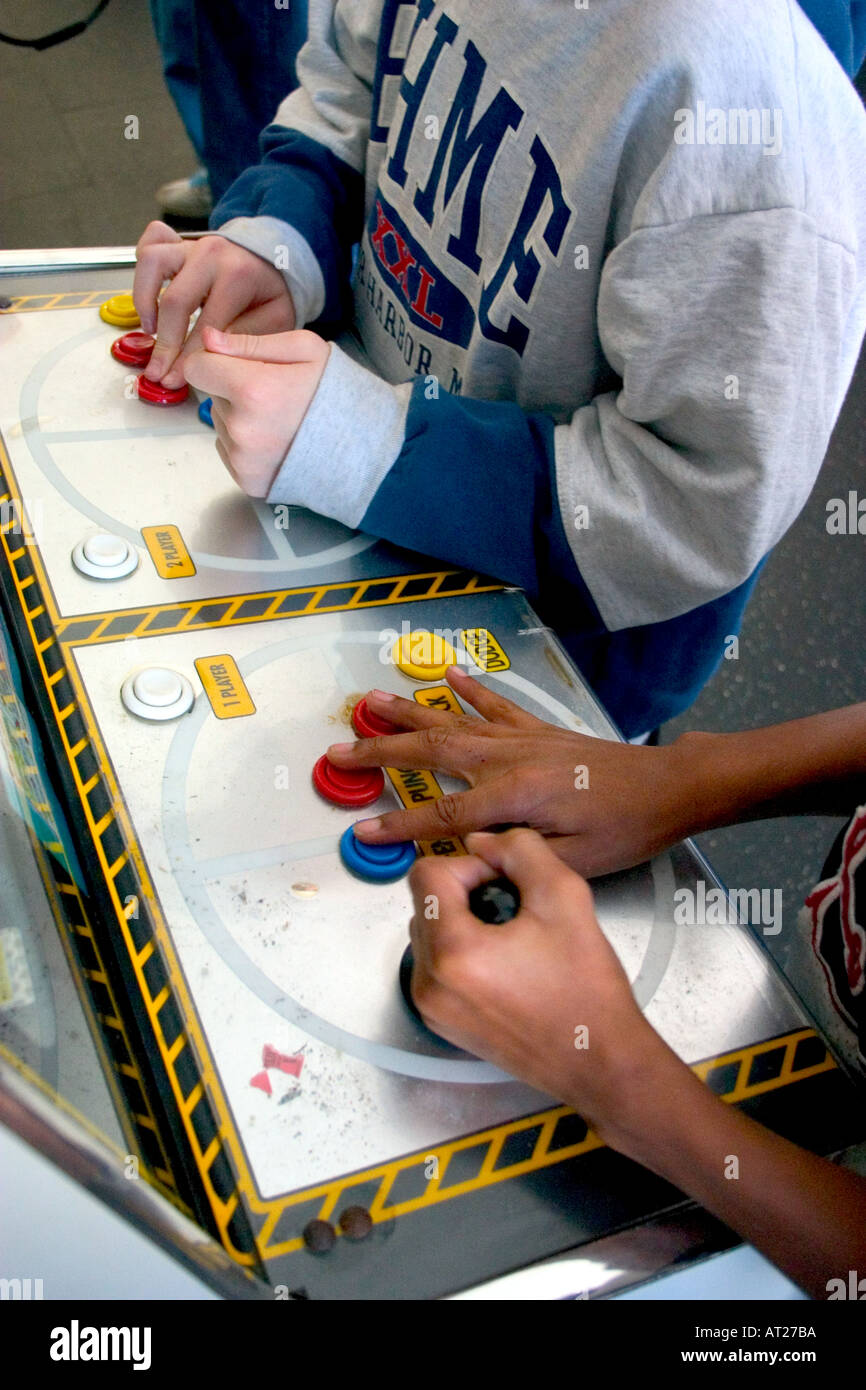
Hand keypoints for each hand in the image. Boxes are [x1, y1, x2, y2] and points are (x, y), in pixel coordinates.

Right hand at [133, 221, 295, 387]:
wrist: (274, 259)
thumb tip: (211, 358)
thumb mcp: (276, 320)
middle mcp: (211, 255)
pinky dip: (144, 268)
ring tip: (151, 329)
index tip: (173, 379)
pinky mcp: (179, 242)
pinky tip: (149, 297)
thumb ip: (245, 338)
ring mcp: (192, 245)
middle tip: (157, 370)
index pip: (205, 324)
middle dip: (163, 343)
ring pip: (151, 262)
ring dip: (144, 300)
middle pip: (174, 300)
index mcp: (238, 275)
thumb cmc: (272, 293)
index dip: (186, 357)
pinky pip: (150, 242)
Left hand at [184, 326, 330, 496]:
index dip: (212, 361)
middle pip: (212, 396)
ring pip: (221, 424)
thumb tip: (208, 338)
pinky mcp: (247, 480)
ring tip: (279, 419)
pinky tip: (276, 440)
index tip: (232, 364)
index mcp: (253, 389)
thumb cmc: (337, 393)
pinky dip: (245, 445)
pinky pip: (229, 451)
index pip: (197, 367)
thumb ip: (250, 342)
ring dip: (240, 418)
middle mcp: (242, 429)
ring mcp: (244, 460)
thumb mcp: (304, 349)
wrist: (365, 448)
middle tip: (274, 395)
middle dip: (234, 390)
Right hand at [327, 666, 695, 877]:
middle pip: (432, 753)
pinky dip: (469, 689)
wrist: (667, 789)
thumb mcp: (571, 862)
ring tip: (370, 701)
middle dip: (381, 751)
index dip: (401, 825)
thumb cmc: (624, 830)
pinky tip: (446, 674)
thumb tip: (469, 850)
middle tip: (339, 748)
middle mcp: (511, 758)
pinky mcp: (539, 731)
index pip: (444, 815)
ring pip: (453, 721)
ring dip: (408, 713)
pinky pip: (495, 705)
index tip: (364, 829)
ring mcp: (523, 739)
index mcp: (516, 796)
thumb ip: (515, 856)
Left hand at [407, 828, 662, 1131]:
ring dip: (466, 922)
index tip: (506, 882)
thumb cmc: (585, 988)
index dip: (470, 866)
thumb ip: (520, 851)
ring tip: (515, 940)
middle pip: (426, 903)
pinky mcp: (441, 1023)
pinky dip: (464, 954)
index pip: (426, 874)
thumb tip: (482, 843)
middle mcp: (428, 983)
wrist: (600, 1061)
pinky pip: (437, 966)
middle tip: (517, 910)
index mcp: (451, 951)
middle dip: (468, 894)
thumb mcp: (563, 896)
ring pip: (430, 933)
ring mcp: (431, 1008)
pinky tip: (508, 965)